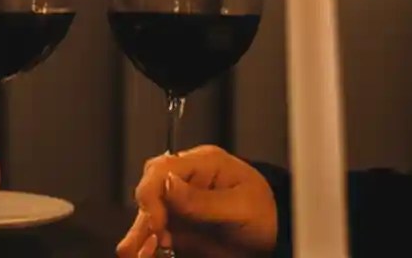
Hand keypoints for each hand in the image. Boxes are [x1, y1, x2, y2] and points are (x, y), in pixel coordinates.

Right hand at [116, 145, 277, 257]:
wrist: (276, 236)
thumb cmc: (266, 212)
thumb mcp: (240, 206)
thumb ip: (202, 199)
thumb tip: (168, 184)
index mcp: (203, 163)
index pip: (162, 168)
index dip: (153, 193)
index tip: (158, 221)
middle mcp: (187, 181)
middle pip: (150, 190)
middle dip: (145, 216)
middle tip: (151, 240)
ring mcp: (181, 204)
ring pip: (149, 215)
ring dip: (140, 234)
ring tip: (134, 253)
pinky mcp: (180, 226)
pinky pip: (157, 233)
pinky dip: (149, 245)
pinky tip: (146, 253)